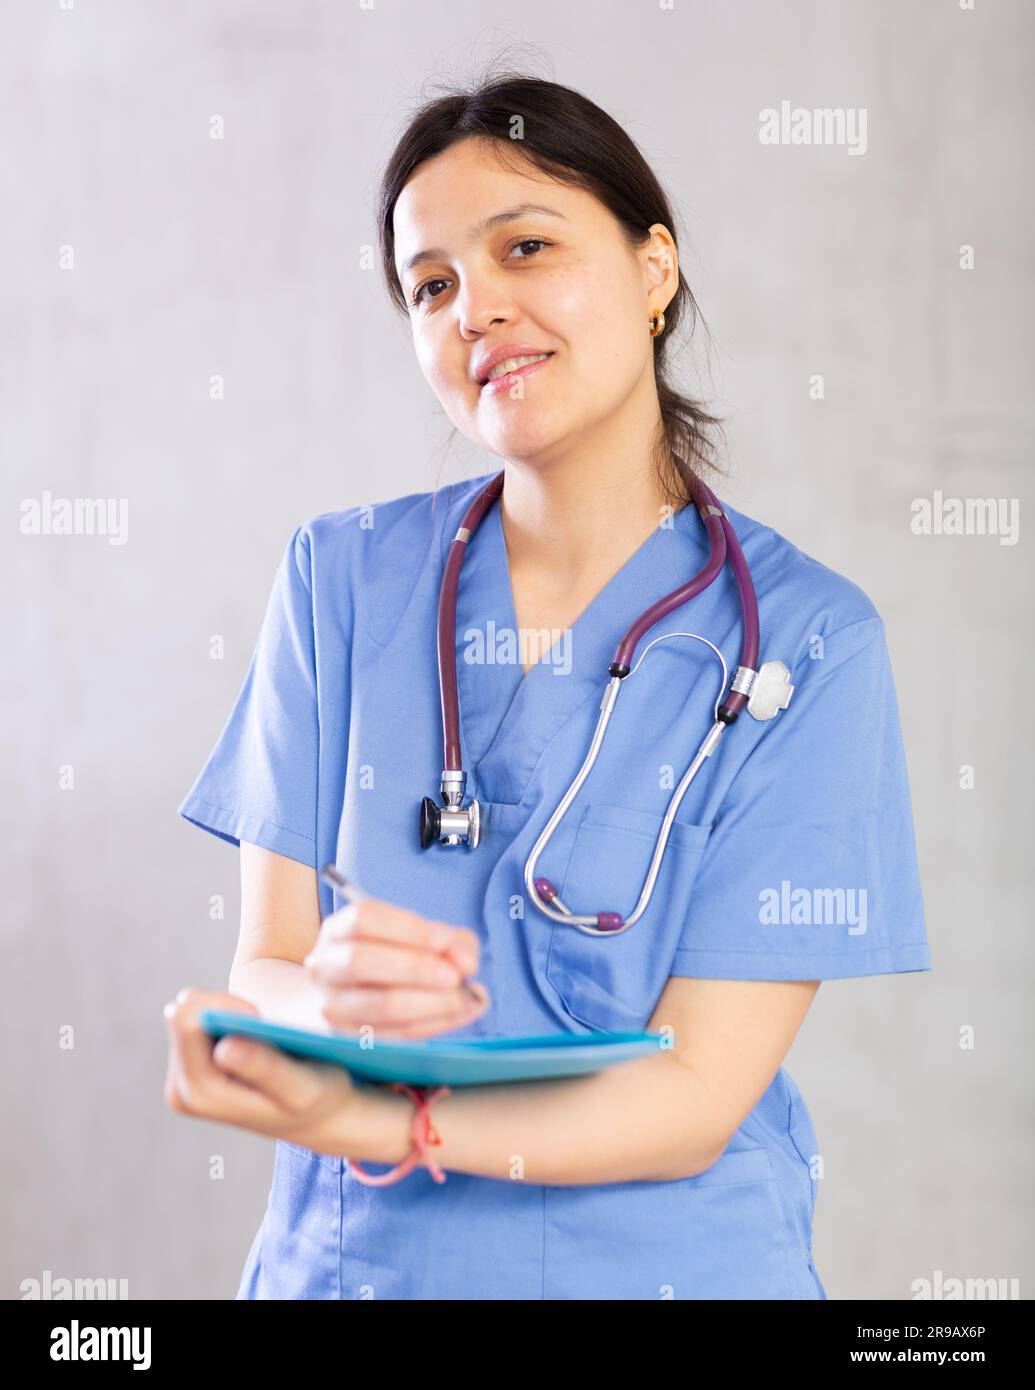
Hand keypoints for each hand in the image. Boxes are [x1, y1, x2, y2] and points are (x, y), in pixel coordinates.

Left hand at [163, 988, 361, 1155]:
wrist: (317, 1117)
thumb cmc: (318, 1099)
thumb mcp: (301, 1087)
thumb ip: (264, 1068)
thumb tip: (222, 1049)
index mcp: (203, 1094)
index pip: (188, 1021)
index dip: (223, 1004)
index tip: (258, 1015)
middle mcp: (183, 1090)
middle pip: (183, 1014)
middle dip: (224, 1007)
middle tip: (262, 1026)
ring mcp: (182, 1081)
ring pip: (189, 1014)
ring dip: (227, 1013)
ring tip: (261, 1038)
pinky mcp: (188, 1070)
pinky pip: (196, 1022)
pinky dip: (226, 1019)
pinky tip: (253, 1040)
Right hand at [303, 897, 489, 1038]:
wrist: (354, 1001)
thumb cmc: (394, 959)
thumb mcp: (420, 938)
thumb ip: (450, 941)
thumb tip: (466, 962)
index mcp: (337, 931)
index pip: (364, 920)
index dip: (408, 929)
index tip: (444, 941)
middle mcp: (325, 968)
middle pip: (362, 961)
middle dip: (418, 968)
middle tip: (456, 976)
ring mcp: (333, 1008)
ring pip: (381, 1004)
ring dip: (432, 1002)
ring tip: (465, 998)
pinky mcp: (351, 1043)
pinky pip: (397, 1034)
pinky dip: (435, 1023)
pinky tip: (458, 1013)